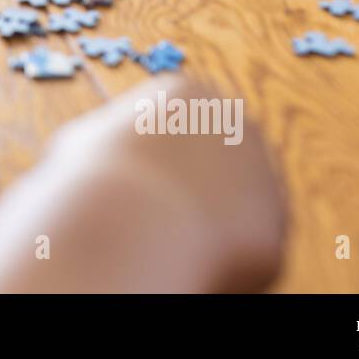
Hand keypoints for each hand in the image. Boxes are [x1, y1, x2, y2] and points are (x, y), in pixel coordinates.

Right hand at [0, 74, 286, 292]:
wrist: (128, 217)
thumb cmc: (92, 175)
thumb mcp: (85, 139)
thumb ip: (107, 139)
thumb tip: (94, 154)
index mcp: (190, 96)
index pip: (186, 126)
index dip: (161, 163)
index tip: (140, 187)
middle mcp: (237, 125)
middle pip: (221, 164)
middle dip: (195, 192)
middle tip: (158, 221)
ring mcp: (262, 174)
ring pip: (236, 208)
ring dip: (209, 227)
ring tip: (165, 240)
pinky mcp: (273, 226)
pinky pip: (246, 251)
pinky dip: (221, 262)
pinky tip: (187, 258)